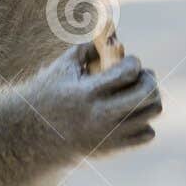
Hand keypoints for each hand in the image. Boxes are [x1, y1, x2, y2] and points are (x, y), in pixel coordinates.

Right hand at [26, 43, 161, 154]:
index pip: (129, 72)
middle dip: (149, 79)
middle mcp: (100, 115)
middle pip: (147, 93)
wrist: (32, 136)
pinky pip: (148, 134)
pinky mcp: (112, 148)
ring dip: (150, 98)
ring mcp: (108, 135)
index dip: (134, 62)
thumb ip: (88, 49)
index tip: (128, 62)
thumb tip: (112, 37)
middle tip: (141, 76)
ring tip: (137, 93)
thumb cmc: (48, 95)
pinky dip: (144, 121)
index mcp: (88, 92)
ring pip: (152, 113)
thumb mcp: (63, 67)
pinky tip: (129, 114)